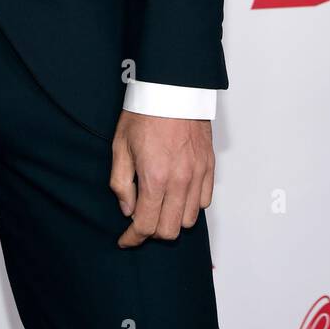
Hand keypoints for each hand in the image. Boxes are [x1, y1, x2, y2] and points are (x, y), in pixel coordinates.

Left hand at [110, 110, 214, 248]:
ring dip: (172, 219)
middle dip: (152, 232)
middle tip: (140, 221)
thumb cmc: (144, 113)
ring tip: (159, 206)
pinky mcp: (209, 167)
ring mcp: (197, 175)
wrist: (171, 88)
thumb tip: (127, 209)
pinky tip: (177, 195)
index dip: (133, 238)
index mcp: (154, 178)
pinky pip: (204, 201)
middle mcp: (180, 181)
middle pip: (169, 230)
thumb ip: (121, 183)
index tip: (125, 240)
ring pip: (189, 220)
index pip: (145, 225)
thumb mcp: (120, 146)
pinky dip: (190, 205)